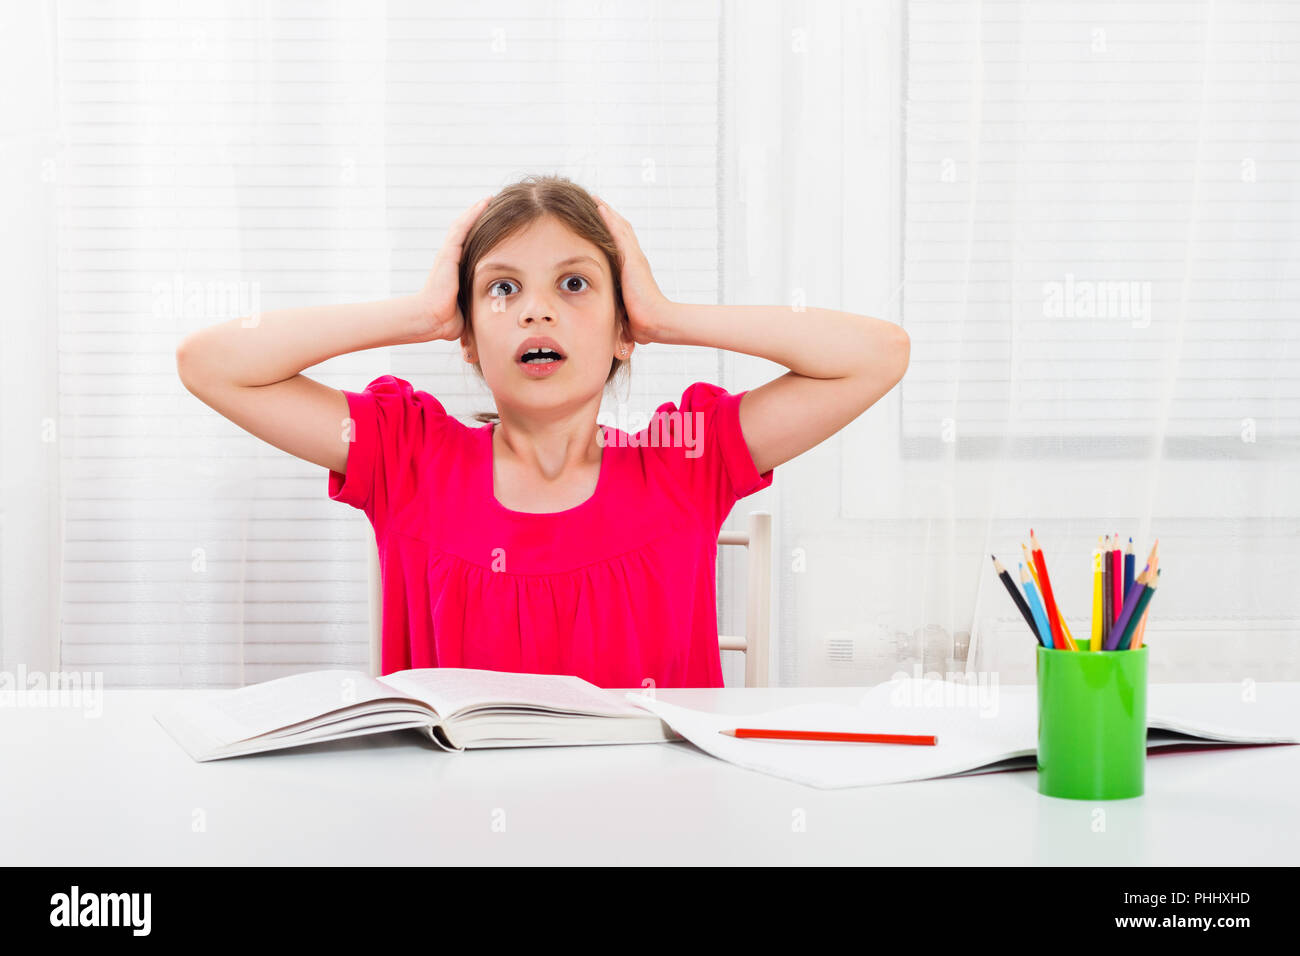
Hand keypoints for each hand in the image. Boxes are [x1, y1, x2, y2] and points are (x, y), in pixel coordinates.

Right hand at [415, 195, 491, 341]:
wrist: (432, 319)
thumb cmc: (448, 319)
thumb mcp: (468, 307)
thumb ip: (478, 303)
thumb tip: (494, 313)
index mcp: (455, 269)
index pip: (469, 245)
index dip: (479, 232)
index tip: (495, 224)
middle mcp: (451, 258)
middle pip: (466, 231)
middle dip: (478, 217)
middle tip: (492, 204)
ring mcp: (448, 255)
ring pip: (463, 226)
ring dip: (476, 211)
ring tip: (489, 198)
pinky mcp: (448, 254)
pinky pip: (461, 229)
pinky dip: (472, 215)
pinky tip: (482, 204)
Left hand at [594, 197, 674, 344]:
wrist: (656, 322)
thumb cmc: (642, 322)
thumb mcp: (625, 309)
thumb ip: (617, 306)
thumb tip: (609, 317)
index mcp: (633, 270)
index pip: (620, 244)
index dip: (611, 230)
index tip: (599, 219)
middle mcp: (635, 259)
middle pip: (621, 230)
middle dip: (609, 216)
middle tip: (596, 201)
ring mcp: (634, 257)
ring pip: (619, 227)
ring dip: (607, 212)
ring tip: (595, 198)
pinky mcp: (632, 259)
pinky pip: (618, 233)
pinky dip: (609, 219)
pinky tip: (599, 207)